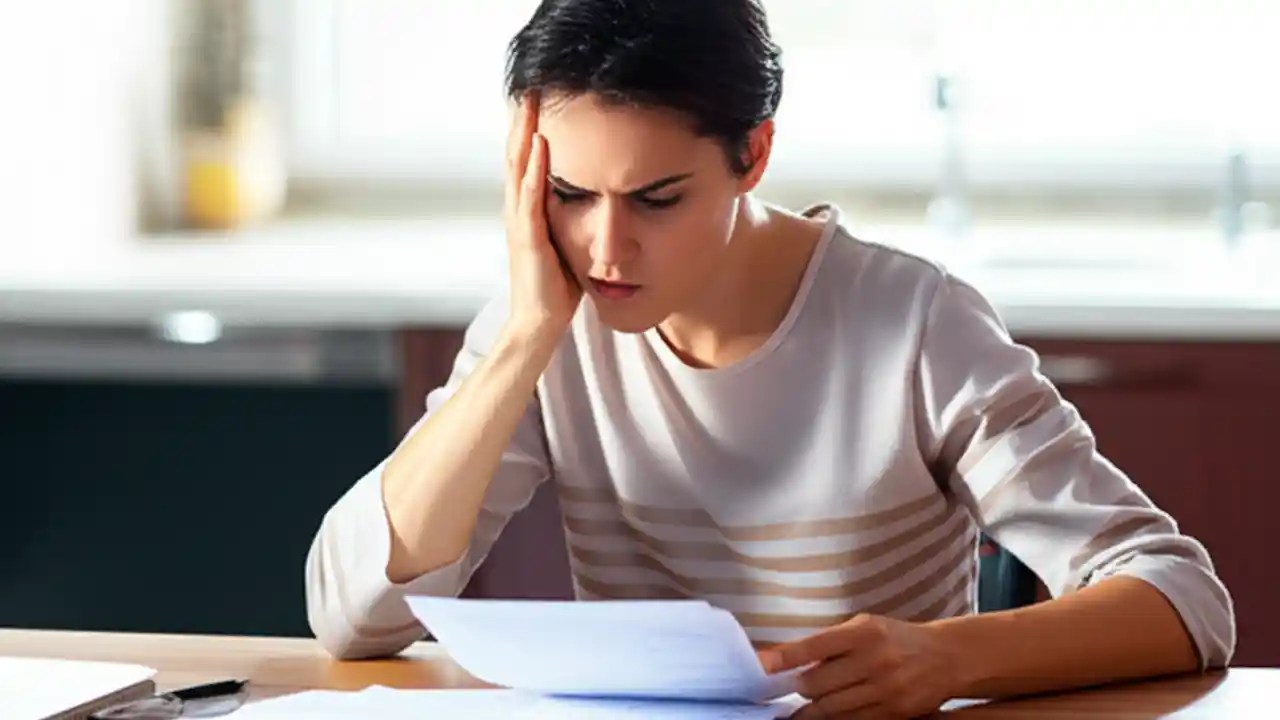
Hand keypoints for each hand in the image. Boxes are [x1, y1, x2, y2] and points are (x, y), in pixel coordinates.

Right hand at [503, 92, 581, 340]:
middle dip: (523, 120)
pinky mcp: (528, 239)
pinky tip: (542, 148)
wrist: (538, 324)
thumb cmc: (555, 288)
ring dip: (524, 135)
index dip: (531, 129)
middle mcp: (517, 210)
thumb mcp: (565, 242)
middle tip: (530, 85)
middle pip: (517, 154)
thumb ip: (570, 219)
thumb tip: (593, 199)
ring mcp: (519, 223)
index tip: (540, 97)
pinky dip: (535, 171)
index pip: (527, 160)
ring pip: (518, 169)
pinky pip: (530, 199)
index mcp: (527, 210)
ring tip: (530, 103)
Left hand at [758, 614, 962, 718]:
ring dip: (810, 710)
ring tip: (797, 709)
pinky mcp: (893, 714)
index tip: (760, 666)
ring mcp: (884, 690)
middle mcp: (873, 661)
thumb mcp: (864, 626)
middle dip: (797, 689)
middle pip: (816, 685)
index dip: (784, 657)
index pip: (814, 646)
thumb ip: (830, 642)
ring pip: (830, 709)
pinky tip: (821, 716)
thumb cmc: (895, 638)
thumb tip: (789, 661)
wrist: (946, 657)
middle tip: (786, 690)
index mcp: (863, 633)